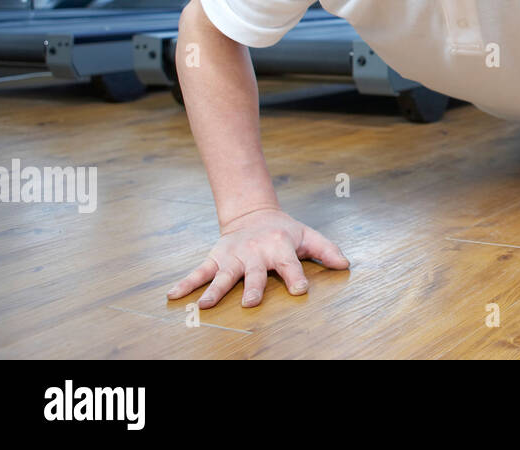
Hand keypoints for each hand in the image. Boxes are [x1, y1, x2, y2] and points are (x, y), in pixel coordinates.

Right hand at [167, 208, 349, 308]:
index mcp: (280, 247)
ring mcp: (233, 257)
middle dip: (253, 288)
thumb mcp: (308, 236)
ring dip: (215, 291)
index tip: (300, 291)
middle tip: (251, 302)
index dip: (296, 277)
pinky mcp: (216, 258)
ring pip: (223, 275)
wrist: (253, 214)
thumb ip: (327, 250)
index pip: (290, 264)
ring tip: (205, 306)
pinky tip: (173, 295)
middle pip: (255, 273)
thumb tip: (346, 265)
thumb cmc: (285, 231)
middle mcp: (255, 253)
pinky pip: (199, 272)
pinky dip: (186, 283)